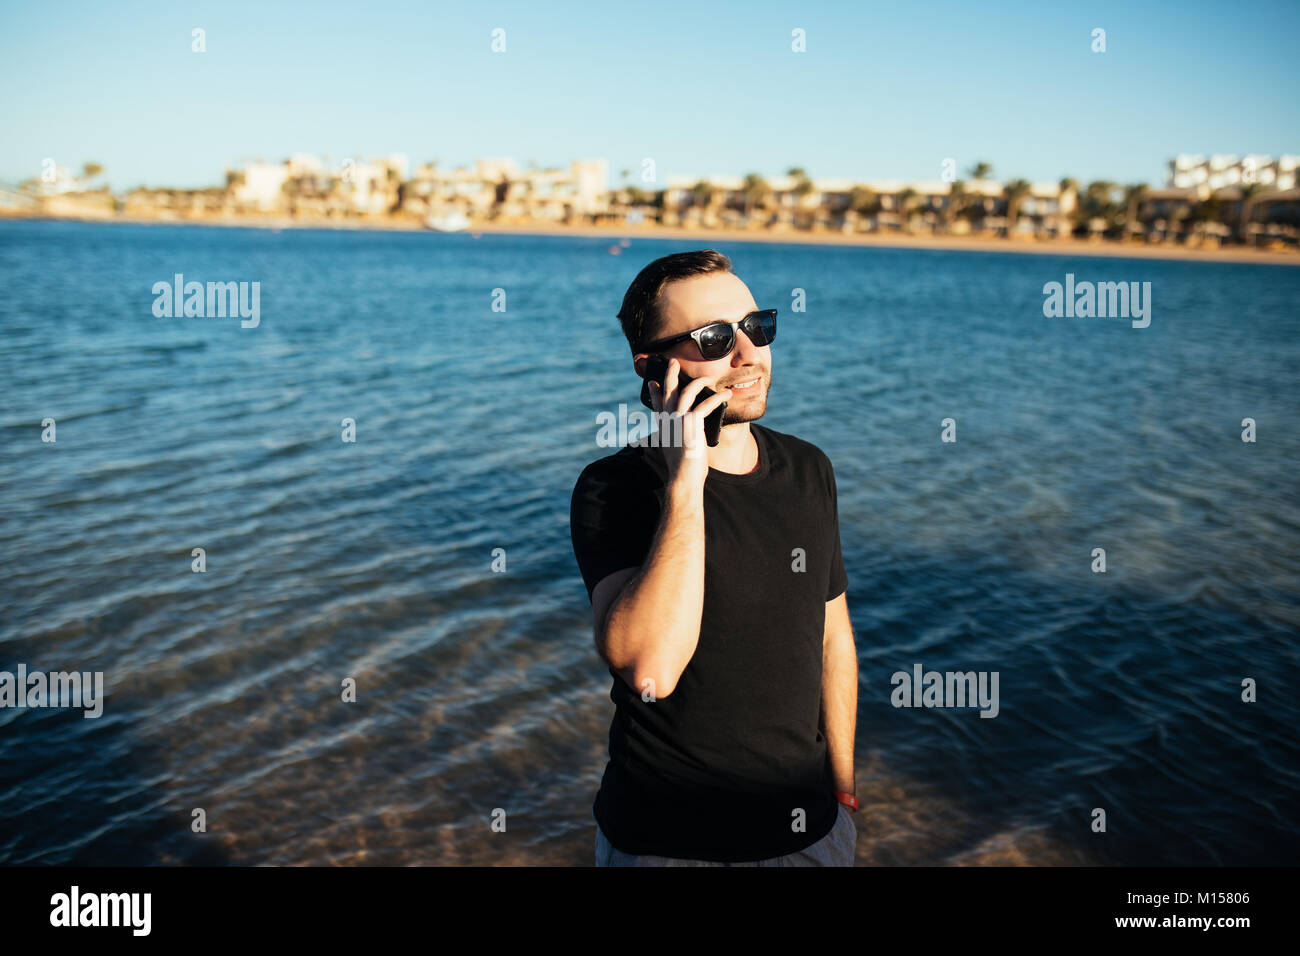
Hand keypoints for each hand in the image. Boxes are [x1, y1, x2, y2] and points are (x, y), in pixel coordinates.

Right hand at [646, 357, 730, 492]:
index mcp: (663, 426)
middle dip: (671, 374)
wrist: (683, 477)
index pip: (656, 404)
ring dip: (699, 382)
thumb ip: (677, 435)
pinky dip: (717, 397)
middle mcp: (668, 420)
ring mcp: (678, 420)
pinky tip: (725, 394)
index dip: (654, 392)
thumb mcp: (676, 447)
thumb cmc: (683, 467)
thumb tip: (686, 431)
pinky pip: (705, 404)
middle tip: (673, 362)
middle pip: (668, 390)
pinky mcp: (691, 423)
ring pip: (686, 392)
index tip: (653, 383)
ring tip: (708, 377)